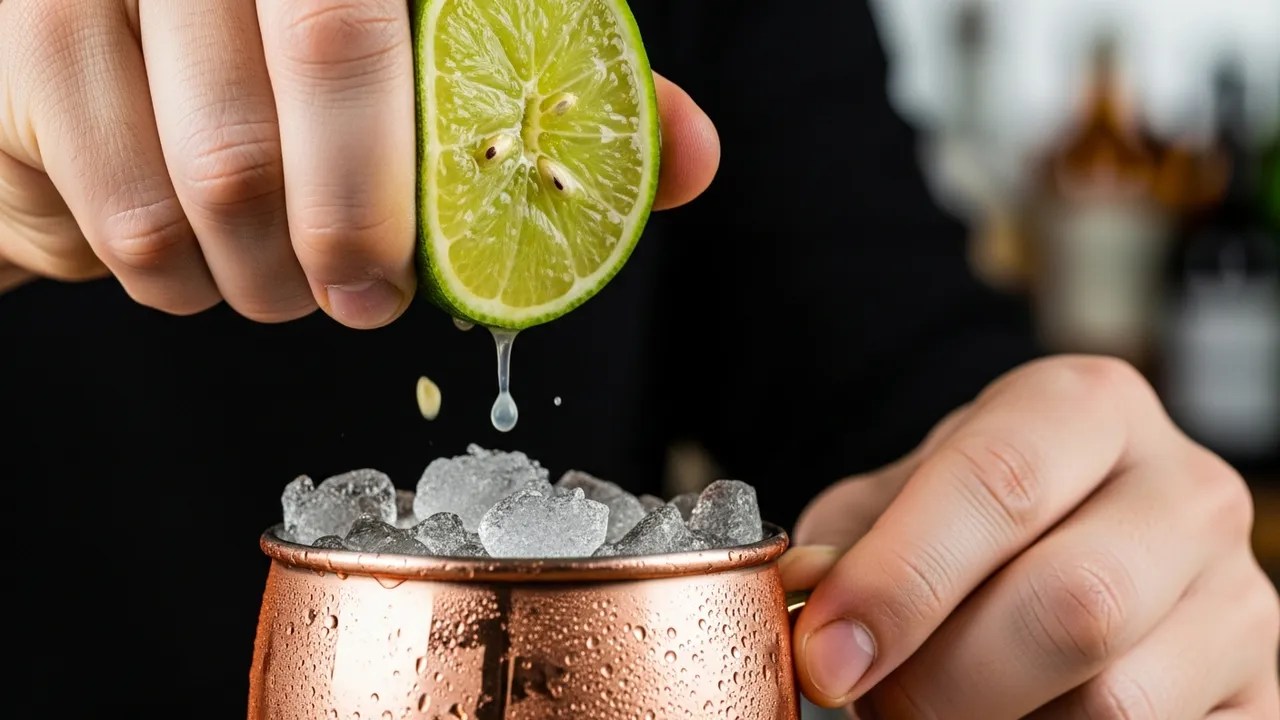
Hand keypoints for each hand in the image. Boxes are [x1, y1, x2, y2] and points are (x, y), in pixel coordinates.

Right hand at [0, 0, 718, 323]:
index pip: (349, 43)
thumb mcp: (439, 14)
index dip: (376, 190)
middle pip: (239, 154)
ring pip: (154, 203)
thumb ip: (558, 76)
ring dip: (228, 284)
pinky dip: (134, 266)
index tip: (394, 283)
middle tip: (348, 297)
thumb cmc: (310, 17)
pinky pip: (74, 218)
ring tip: (265, 270)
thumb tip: (692, 161)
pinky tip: (169, 232)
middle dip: (310, 268)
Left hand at [784, 355, 1279, 718]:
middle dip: (944, 679)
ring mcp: (1240, 595)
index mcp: (1087, 406)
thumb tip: (818, 612)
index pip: (1001, 484)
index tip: (829, 656)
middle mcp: (1186, 489)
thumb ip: (851, 548)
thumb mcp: (896, 501)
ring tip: (940, 707)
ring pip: (1118, 700)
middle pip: (1073, 603)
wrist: (1064, 535)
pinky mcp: (1259, 692)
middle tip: (877, 699)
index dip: (902, 581)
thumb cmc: (964, 517)